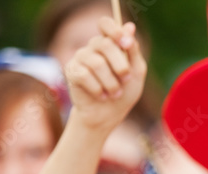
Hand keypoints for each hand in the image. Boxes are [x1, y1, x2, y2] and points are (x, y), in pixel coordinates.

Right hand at [64, 16, 146, 134]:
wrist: (108, 115)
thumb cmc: (124, 92)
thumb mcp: (136, 71)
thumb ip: (133, 50)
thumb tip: (129, 27)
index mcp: (109, 43)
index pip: (105, 24)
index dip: (114, 30)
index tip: (126, 43)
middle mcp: (93, 46)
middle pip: (106, 44)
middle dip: (121, 66)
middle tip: (126, 79)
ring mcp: (80, 57)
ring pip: (97, 63)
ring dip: (111, 83)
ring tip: (114, 93)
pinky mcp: (71, 71)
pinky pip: (85, 76)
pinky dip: (98, 90)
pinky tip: (101, 96)